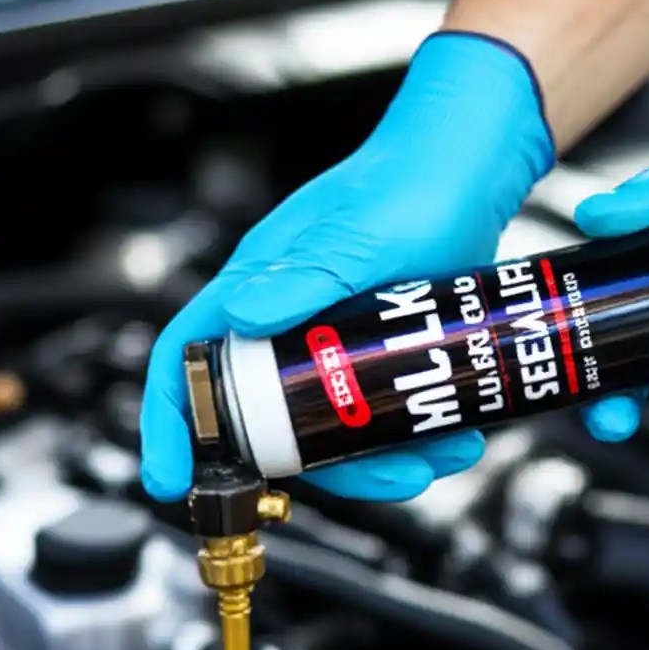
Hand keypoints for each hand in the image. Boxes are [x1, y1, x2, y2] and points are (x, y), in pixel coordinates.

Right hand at [140, 32, 553, 501]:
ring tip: (444, 456)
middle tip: (389, 480)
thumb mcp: (360, 234)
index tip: (175, 478)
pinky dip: (421, 431)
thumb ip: (308, 274)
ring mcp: (341, 336)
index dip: (174, 420)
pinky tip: (460, 434)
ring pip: (343, 421)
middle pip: (278, 416)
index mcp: (260, 287)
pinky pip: (389, 406)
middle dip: (330, 461)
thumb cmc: (411, 182)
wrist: (474, 170)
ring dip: (390, 452)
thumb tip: (242, 316)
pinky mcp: (387, 345)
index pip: (190, 357)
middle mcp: (292, 318)